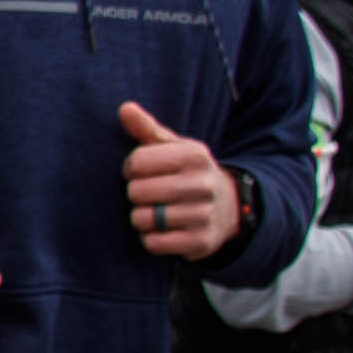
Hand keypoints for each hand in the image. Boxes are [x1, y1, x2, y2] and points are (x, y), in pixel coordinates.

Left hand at [116, 102, 237, 256]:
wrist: (227, 207)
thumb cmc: (187, 173)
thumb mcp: (172, 147)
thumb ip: (146, 129)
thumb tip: (124, 108)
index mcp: (194, 155)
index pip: (137, 161)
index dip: (131, 168)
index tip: (139, 171)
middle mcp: (203, 183)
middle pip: (138, 192)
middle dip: (136, 194)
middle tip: (148, 194)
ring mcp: (204, 214)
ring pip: (144, 219)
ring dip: (141, 218)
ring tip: (155, 211)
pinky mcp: (200, 242)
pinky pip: (153, 244)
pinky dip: (150, 239)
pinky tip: (162, 230)